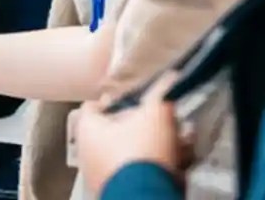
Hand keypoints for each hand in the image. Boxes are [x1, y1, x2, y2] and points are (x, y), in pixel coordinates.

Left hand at [76, 73, 183, 196]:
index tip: (131, 96)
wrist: (145, 195)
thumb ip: (162, 92)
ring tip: (177, 140)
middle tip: (162, 118)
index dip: (114, 98)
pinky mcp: (118, 189)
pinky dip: (153, 164)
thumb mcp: (156, 113)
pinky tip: (176, 160)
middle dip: (143, 122)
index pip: (94, 105)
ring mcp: (102, 173)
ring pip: (129, 151)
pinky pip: (136, 170)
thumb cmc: (141, 152)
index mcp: (87, 128)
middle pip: (114, 128)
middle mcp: (88, 152)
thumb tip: (170, 76)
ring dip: (153, 143)